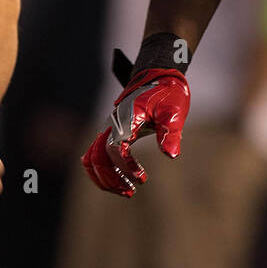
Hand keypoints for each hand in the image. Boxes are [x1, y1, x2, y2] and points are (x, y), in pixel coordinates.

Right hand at [81, 68, 188, 195]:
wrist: (160, 75)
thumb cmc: (168, 93)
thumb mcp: (174, 111)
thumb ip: (170, 132)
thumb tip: (170, 155)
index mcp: (126, 119)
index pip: (115, 149)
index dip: (126, 167)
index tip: (142, 179)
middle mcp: (113, 124)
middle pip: (97, 157)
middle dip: (111, 179)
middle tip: (131, 192)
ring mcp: (109, 128)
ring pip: (92, 158)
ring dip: (104, 177)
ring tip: (125, 191)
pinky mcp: (112, 132)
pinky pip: (95, 154)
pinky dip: (102, 170)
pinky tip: (117, 180)